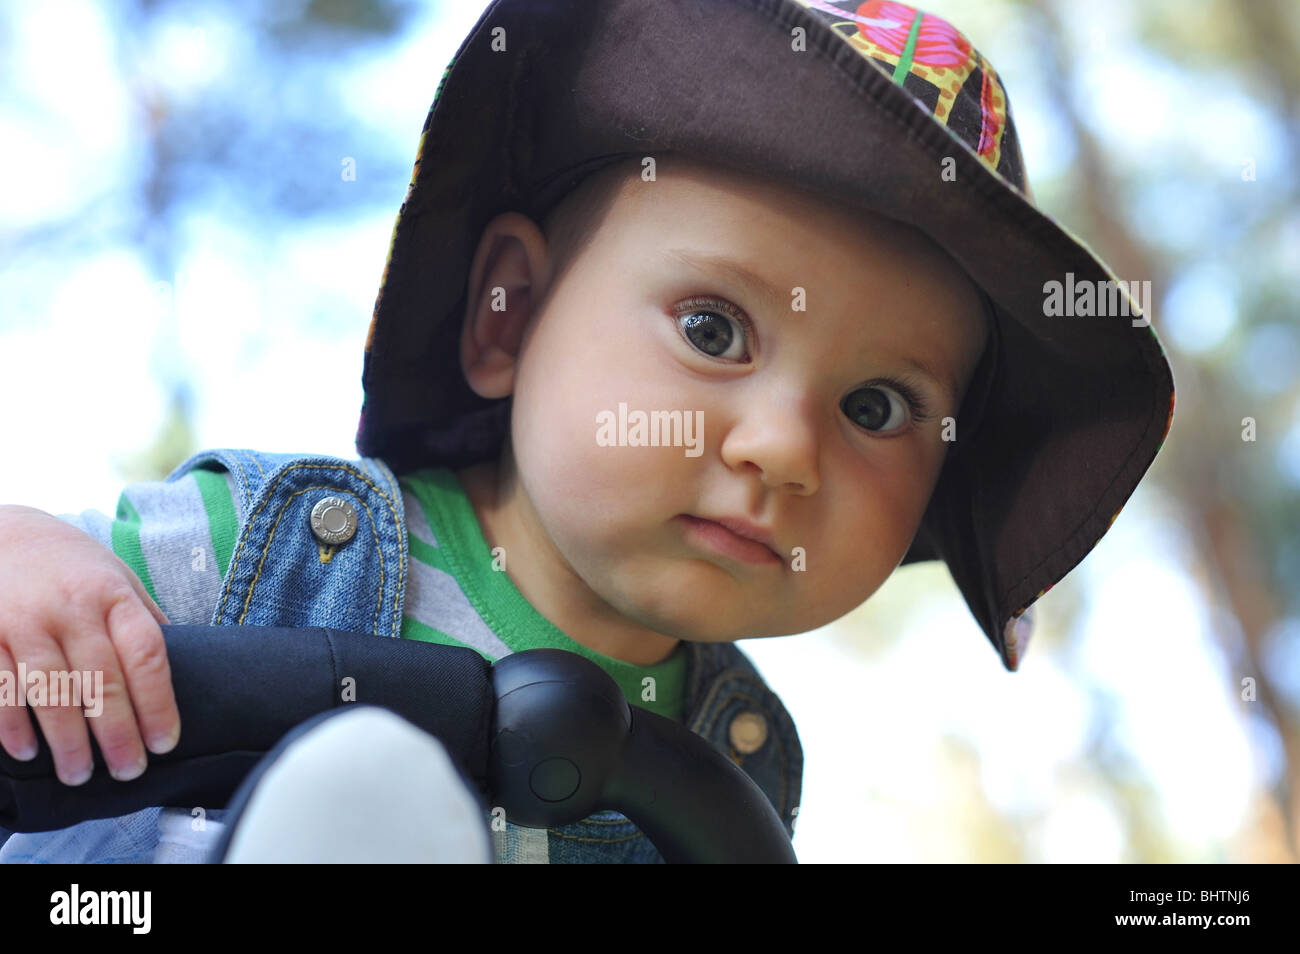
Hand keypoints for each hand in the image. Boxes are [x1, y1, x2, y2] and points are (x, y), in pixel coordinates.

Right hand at [0, 505, 180, 784]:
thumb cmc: (69, 564)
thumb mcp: (116, 576)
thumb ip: (143, 619)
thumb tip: (185, 661)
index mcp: (113, 595)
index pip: (147, 654)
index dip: (158, 704)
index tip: (165, 742)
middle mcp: (71, 607)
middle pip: (102, 681)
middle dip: (118, 733)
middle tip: (129, 771)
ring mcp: (24, 619)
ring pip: (52, 691)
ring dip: (67, 740)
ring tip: (80, 774)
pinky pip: (1, 688)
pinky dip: (14, 725)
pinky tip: (29, 752)